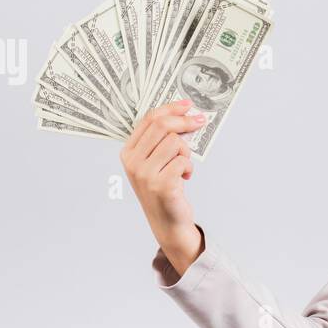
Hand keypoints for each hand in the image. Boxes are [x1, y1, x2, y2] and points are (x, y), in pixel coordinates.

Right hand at [121, 99, 207, 273]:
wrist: (168, 222)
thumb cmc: (164, 189)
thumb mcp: (155, 162)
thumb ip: (161, 140)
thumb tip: (183, 114)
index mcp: (128, 153)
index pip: (149, 119)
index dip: (171, 108)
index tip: (187, 105)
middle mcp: (133, 163)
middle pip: (162, 126)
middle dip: (185, 122)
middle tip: (199, 122)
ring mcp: (145, 175)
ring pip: (175, 143)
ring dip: (186, 152)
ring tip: (183, 166)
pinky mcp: (161, 185)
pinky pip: (183, 161)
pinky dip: (189, 168)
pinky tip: (185, 178)